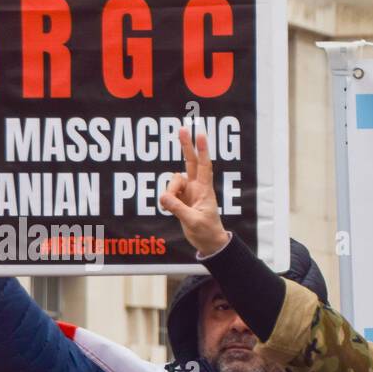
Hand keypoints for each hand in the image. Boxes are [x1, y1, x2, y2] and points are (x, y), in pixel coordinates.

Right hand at [160, 128, 229, 256]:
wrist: (209, 243)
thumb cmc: (207, 232)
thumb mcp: (192, 222)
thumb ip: (178, 209)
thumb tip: (163, 197)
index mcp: (205, 190)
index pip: (204, 166)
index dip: (202, 150)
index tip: (200, 134)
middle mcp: (196, 187)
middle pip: (190, 161)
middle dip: (186, 146)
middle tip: (182, 128)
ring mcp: (187, 192)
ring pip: (173, 180)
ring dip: (169, 191)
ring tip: (171, 208)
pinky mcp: (180, 199)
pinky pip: (167, 192)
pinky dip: (165, 199)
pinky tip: (167, 209)